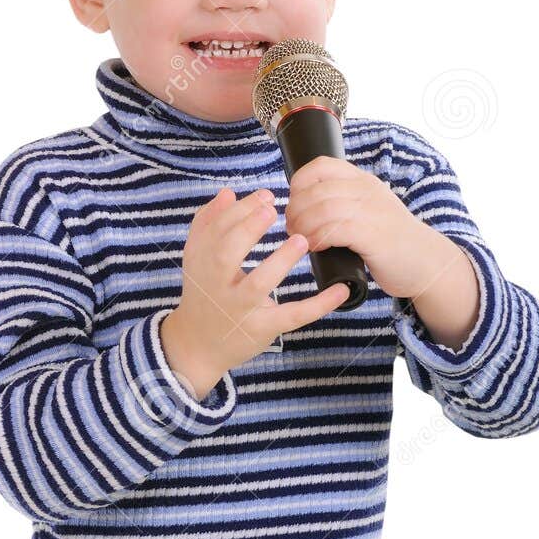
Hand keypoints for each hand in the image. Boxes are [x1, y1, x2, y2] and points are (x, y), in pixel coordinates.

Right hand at [160, 185, 349, 398]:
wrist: (198, 345)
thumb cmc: (205, 293)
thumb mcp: (198, 257)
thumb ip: (209, 223)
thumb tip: (228, 193)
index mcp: (201, 262)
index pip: (216, 230)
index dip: (240, 211)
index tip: (266, 197)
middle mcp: (217, 285)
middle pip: (225, 254)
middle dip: (248, 229)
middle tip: (273, 209)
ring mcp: (240, 309)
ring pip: (257, 284)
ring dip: (279, 261)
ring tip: (301, 241)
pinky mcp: (262, 328)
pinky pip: (292, 315)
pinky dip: (318, 305)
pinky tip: (340, 290)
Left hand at [285, 156, 443, 299]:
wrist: (428, 263)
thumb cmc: (391, 242)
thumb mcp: (369, 210)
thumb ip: (344, 202)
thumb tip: (304, 207)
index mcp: (363, 181)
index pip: (321, 166)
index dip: (299, 184)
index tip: (295, 205)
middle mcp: (367, 191)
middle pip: (316, 189)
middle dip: (296, 210)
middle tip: (293, 228)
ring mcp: (372, 211)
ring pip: (322, 208)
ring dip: (304, 225)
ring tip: (302, 239)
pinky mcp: (374, 235)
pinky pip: (335, 229)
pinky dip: (318, 238)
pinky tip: (316, 247)